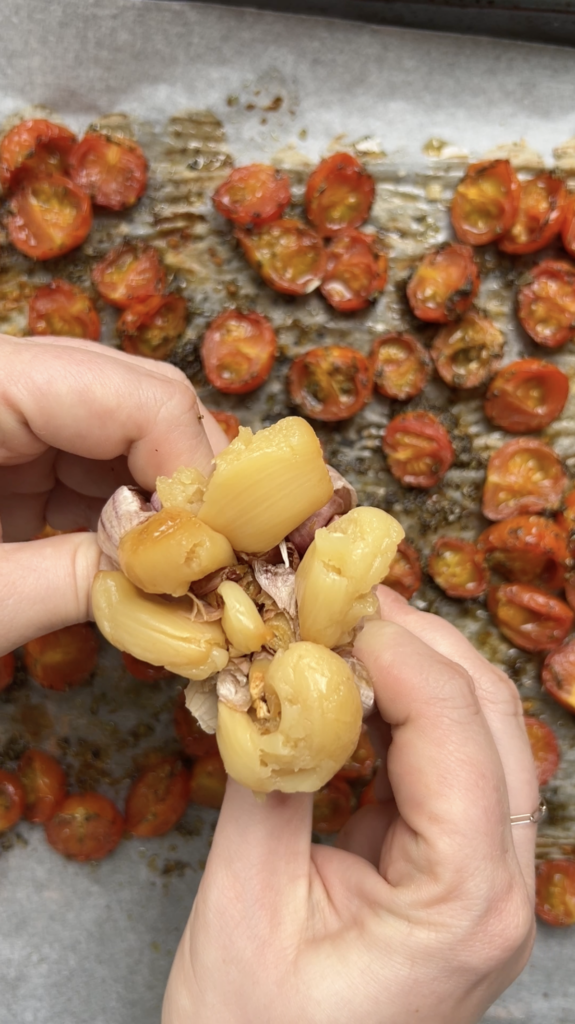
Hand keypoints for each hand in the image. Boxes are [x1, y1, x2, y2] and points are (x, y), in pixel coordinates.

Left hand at [0, 334, 224, 652]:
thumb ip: (75, 582)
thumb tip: (179, 582)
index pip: (134, 394)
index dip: (197, 469)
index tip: (223, 546)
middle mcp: (7, 377)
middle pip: (137, 399)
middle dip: (188, 479)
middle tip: (220, 554)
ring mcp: (8, 406)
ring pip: (121, 431)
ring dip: (159, 501)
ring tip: (183, 566)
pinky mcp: (4, 444)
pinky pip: (85, 461)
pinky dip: (120, 512)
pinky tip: (136, 559)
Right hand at [163, 587, 537, 1023]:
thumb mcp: (246, 905)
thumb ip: (268, 777)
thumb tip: (271, 672)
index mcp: (466, 903)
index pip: (458, 731)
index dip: (398, 650)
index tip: (331, 607)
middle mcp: (501, 888)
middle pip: (492, 720)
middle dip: (421, 644)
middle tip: (344, 600)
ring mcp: (486, 883)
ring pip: (481, 735)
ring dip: (417, 671)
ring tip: (345, 631)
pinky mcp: (456, 876)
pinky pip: (449, 768)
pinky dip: (404, 715)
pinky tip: (352, 690)